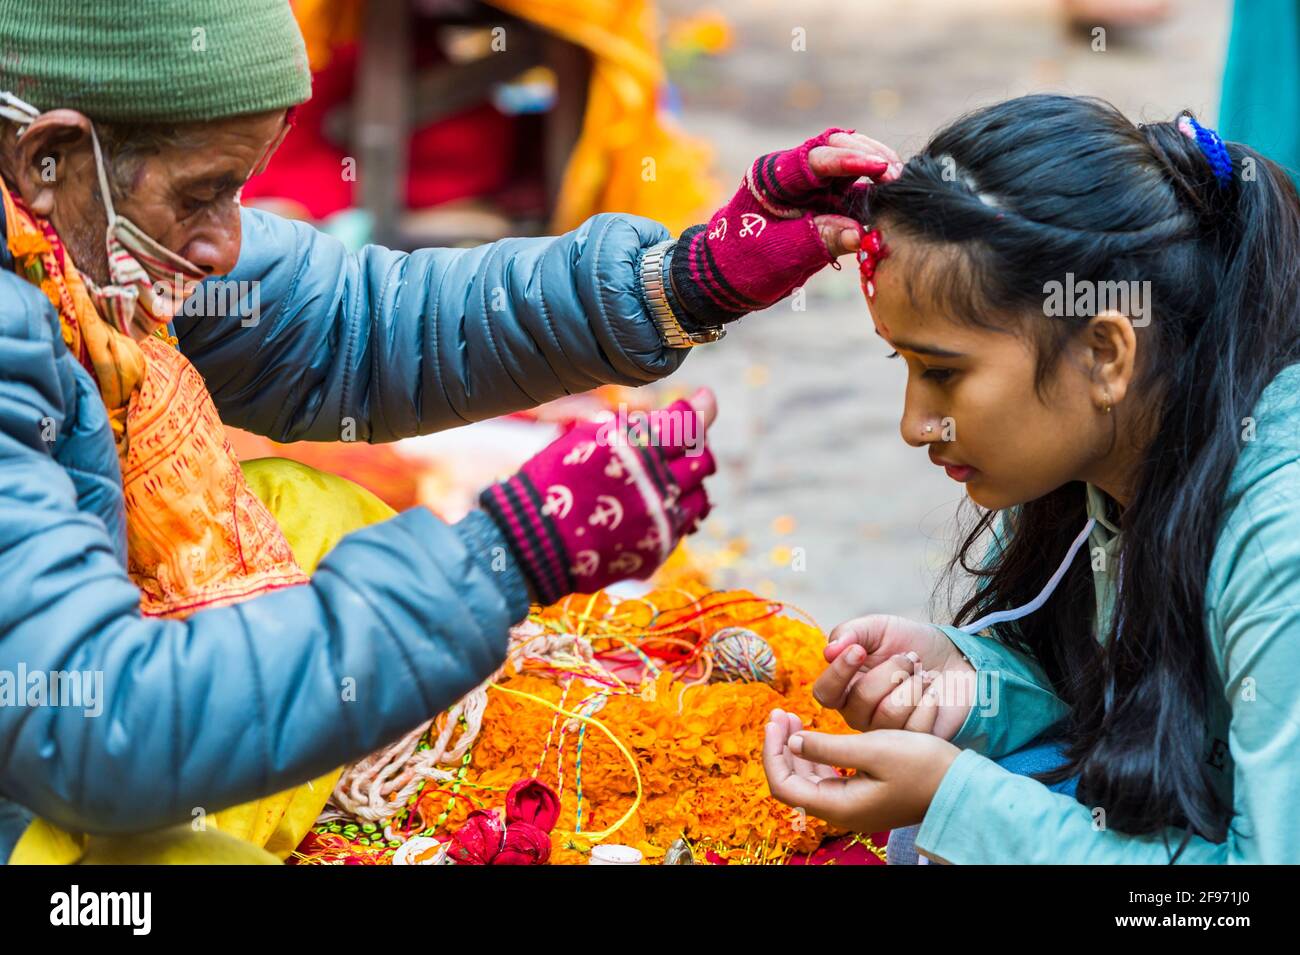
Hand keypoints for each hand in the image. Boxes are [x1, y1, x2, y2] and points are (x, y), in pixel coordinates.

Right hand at [480, 388, 717, 603]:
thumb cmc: (552, 480)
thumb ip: (632, 425)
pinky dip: (678, 511)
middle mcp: (654, 483)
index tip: (704, 399)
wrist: (531, 539)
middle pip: (702, 459)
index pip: (688, 423)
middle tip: (684, 444)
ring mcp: (659, 519)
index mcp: (634, 448)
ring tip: (671, 478)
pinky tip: (659, 504)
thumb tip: (670, 410)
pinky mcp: (658, 547)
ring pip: (700, 495)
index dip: (700, 409)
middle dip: (697, 447)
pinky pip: (685, 524)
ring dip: (690, 482)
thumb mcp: (587, 437)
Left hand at [675, 128, 900, 321]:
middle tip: (896, 175)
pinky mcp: (822, 201)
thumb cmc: (744, 265)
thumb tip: (862, 234)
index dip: (850, 160)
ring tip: (899, 183)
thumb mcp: (782, 255)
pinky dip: (871, 192)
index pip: (815, 159)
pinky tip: (891, 197)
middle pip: (835, 148)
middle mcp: (791, 172)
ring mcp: (808, 185)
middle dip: (868, 156)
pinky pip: (851, 189)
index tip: (881, 167)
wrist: (725, 280)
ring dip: (874, 169)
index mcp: (771, 177)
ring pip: (847, 164)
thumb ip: (822, 240)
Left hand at [763, 709, 959, 831]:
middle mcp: (841, 811)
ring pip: (808, 779)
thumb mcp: (873, 749)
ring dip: (796, 750)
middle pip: (792, 783)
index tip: (777, 718)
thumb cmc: (922, 765)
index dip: (772, 751)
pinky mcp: (863, 795)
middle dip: (781, 747)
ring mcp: (852, 805)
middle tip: (780, 714)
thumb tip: (792, 742)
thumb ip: (828, 748)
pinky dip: (816, 755)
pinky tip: (816, 735)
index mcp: (838, 806)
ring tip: (792, 719)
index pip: (783, 784)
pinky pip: (827, 777)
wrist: (962, 786)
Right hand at [814, 614, 975, 739]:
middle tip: (911, 657)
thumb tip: (828, 651)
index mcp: (845, 688)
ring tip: (925, 674)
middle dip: (891, 671)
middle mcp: (859, 714)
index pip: (825, 693)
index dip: (838, 673)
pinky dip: (929, 701)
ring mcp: (885, 733)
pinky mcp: (913, 743)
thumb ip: (851, 632)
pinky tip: (933, 692)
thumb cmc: (911, 643)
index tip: (859, 651)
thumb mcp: (879, 628)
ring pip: (888, 714)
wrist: (954, 658)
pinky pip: (915, 728)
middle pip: (860, 701)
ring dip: (913, 685)